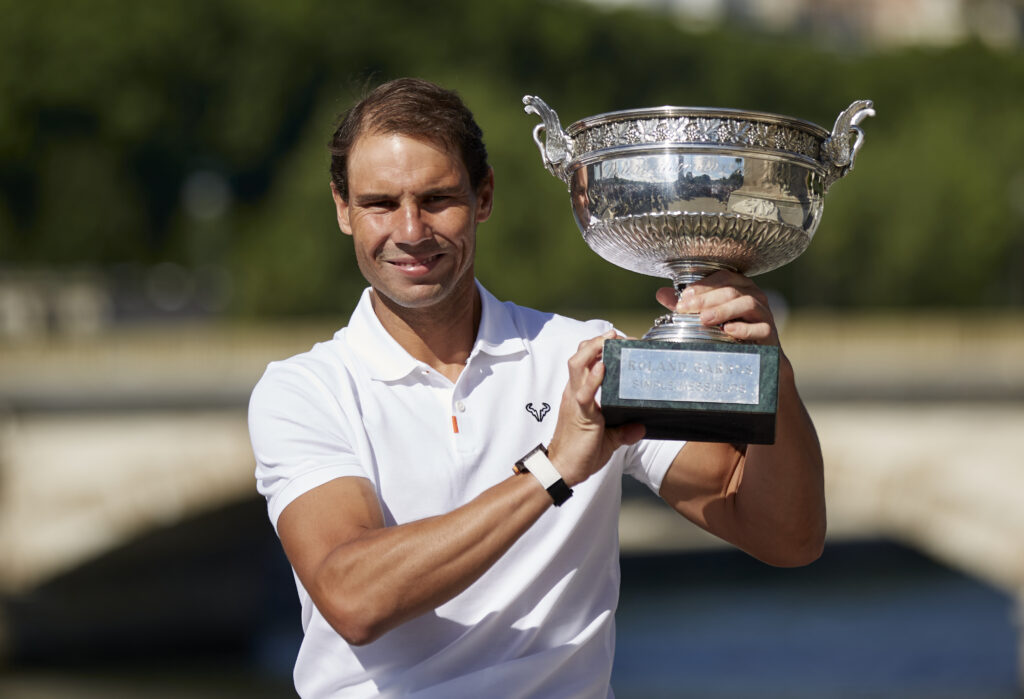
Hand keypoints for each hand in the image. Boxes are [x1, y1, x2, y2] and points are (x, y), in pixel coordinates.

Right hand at [547, 330, 645, 486]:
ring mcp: (575, 401)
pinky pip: (585, 392)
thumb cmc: (581, 452)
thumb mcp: (607, 438)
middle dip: (597, 341)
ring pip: (577, 365)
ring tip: (609, 340)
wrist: (562, 470)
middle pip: (579, 356)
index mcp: (579, 393)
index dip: (598, 346)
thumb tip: (641, 427)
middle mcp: (574, 392)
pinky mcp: (580, 414)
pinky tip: (602, 366)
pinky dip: (593, 379)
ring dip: (593, 350)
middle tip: (617, 335)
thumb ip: (623, 431)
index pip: (585, 361)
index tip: (617, 339)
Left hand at [655, 270, 779, 345]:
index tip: (683, 297)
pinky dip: (743, 328)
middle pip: (731, 290)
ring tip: (704, 319)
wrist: (758, 359)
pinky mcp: (770, 333)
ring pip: (747, 303)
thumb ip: (688, 305)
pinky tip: (728, 330)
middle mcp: (754, 296)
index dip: (702, 285)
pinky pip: (761, 327)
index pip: (723, 277)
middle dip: (706, 298)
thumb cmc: (731, 332)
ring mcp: (764, 314)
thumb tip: (661, 293)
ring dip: (723, 310)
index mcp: (740, 287)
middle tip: (685, 308)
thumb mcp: (708, 316)